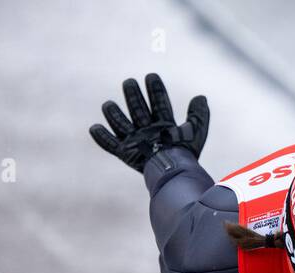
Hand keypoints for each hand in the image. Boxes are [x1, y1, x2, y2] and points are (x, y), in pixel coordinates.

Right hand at [90, 73, 208, 172]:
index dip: (155, 90)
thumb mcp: (196, 132)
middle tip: (129, 82)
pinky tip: (94, 128)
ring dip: (114, 114)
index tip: (151, 76)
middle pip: (138, 109)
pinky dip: (102, 138)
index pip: (159, 103)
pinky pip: (111, 145)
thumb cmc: (185, 155)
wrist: (174, 174)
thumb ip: (199, 115)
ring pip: (121, 124)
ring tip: (108, 104)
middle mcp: (148, 130)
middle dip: (133, 95)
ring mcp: (136, 141)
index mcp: (164, 124)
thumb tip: (200, 97)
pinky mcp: (126, 153)